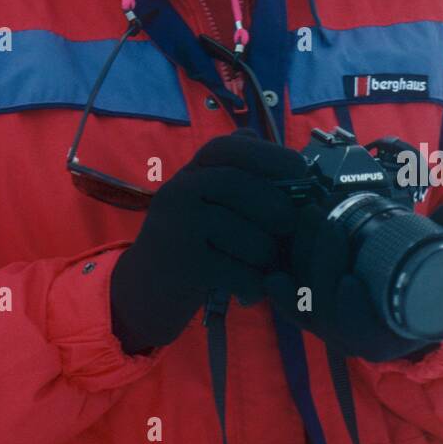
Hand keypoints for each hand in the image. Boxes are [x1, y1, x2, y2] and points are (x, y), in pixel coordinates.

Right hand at [109, 130, 300, 353]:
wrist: (142, 296)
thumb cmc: (193, 249)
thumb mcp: (210, 206)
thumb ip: (244, 181)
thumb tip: (296, 164)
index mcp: (190, 173)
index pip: (230, 147)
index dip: (270, 155)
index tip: (300, 170)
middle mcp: (179, 191)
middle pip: (243, 188)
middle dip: (277, 212)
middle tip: (285, 234)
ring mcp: (178, 226)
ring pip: (252, 237)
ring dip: (267, 259)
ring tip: (259, 270)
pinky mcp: (182, 265)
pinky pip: (242, 272)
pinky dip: (253, 287)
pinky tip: (245, 294)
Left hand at [264, 201, 442, 362]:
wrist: (406, 304)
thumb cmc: (424, 290)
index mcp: (387, 338)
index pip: (363, 333)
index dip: (352, 311)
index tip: (351, 282)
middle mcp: (351, 339)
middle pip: (326, 308)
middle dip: (324, 263)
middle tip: (331, 224)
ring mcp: (326, 325)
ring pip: (304, 299)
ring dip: (303, 257)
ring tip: (310, 217)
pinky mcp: (308, 311)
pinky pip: (289, 303)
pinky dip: (281, 289)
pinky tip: (275, 270)